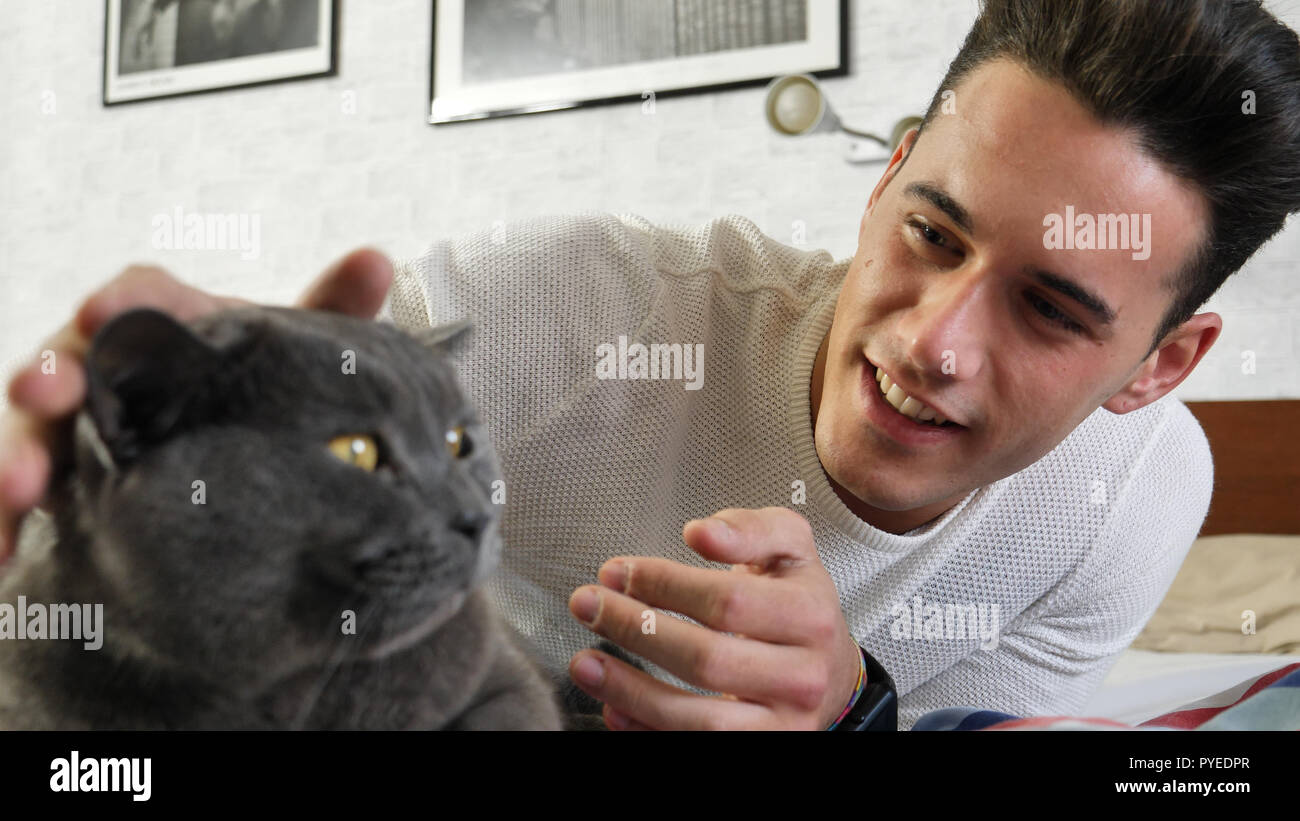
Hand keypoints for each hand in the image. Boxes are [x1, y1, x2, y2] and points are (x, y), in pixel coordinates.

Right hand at [0, 248, 393, 561]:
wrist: (250, 451)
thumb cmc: (259, 385)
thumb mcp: (291, 354)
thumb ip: (329, 308)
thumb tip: (378, 260)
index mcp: (164, 322)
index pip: (135, 297)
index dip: (120, 300)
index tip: (106, 311)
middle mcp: (108, 364)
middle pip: (64, 358)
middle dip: (46, 373)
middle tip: (45, 394)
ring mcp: (74, 423)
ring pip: (27, 430)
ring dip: (12, 456)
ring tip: (14, 492)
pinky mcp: (56, 478)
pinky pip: (15, 494)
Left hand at [566, 506, 862, 729]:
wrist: (831, 671)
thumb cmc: (797, 604)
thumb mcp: (790, 549)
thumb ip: (750, 528)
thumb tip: (702, 532)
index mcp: (809, 616)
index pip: (726, 601)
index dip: (664, 584)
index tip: (619, 571)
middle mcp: (801, 677)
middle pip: (706, 659)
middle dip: (635, 629)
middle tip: (588, 605)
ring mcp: (781, 724)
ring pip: (697, 719)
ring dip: (630, 690)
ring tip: (585, 662)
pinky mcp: (761, 749)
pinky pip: (696, 747)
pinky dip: (647, 730)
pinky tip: (614, 708)